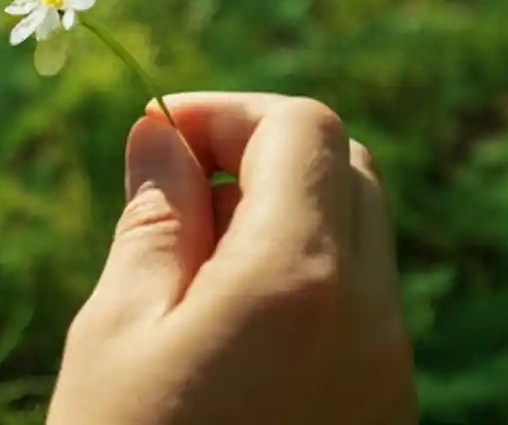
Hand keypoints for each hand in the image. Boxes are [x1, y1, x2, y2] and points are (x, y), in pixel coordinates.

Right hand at [49, 93, 416, 423]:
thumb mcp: (117, 334)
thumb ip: (153, 218)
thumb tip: (161, 133)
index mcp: (301, 281)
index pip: (302, 130)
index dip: (227, 111)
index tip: (159, 132)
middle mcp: (371, 317)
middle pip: (347, 167)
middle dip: (262, 151)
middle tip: (177, 187)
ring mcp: (390, 369)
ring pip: (360, 232)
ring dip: (285, 210)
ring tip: (193, 261)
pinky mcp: (386, 407)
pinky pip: (361, 299)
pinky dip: (307, 271)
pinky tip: (231, 318)